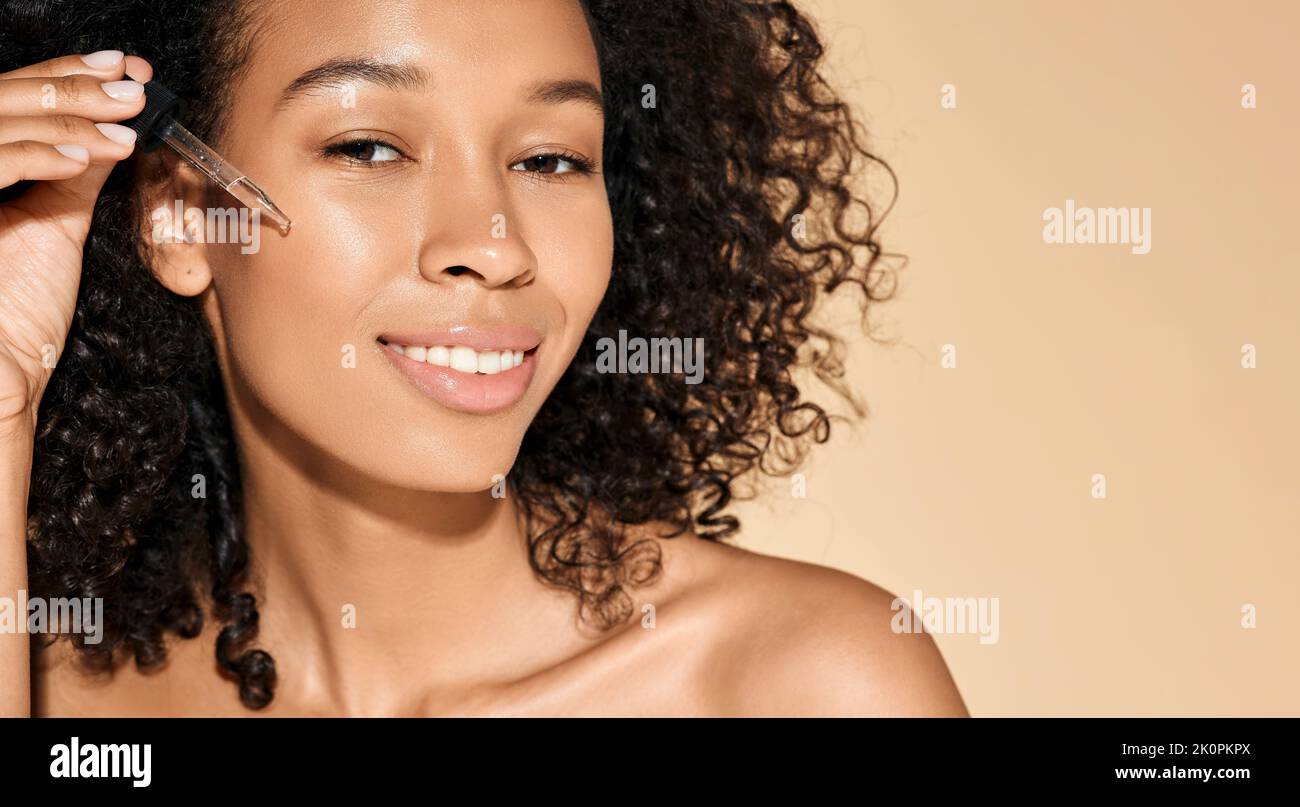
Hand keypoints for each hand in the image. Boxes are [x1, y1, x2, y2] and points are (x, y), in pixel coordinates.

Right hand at [0, 50, 152, 432]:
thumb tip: (114, 129)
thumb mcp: (53, 226)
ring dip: (67, 112)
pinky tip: (88, 155)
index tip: (120, 69)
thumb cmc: (20, 312)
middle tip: (130, 83)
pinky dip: (40, 153)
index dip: (63, 76)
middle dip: (70, 83)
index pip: (10, 100)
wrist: (0, 375)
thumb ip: (73, 175)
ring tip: (125, 116)